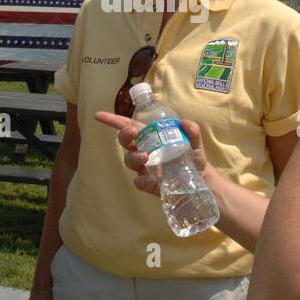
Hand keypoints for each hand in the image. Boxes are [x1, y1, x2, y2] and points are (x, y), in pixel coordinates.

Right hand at [94, 110, 210, 195]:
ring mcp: (145, 168)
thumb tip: (186, 124)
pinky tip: (148, 179)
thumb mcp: (195, 142)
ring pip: (130, 160)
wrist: (199, 179)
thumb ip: (192, 132)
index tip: (99, 116)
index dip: (113, 121)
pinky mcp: (148, 183)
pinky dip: (141, 180)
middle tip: (132, 132)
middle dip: (124, 135)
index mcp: (151, 137)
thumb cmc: (192, 157)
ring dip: (133, 156)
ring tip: (145, 156)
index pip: (129, 126)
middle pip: (125, 142)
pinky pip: (139, 181)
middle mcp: (144, 150)